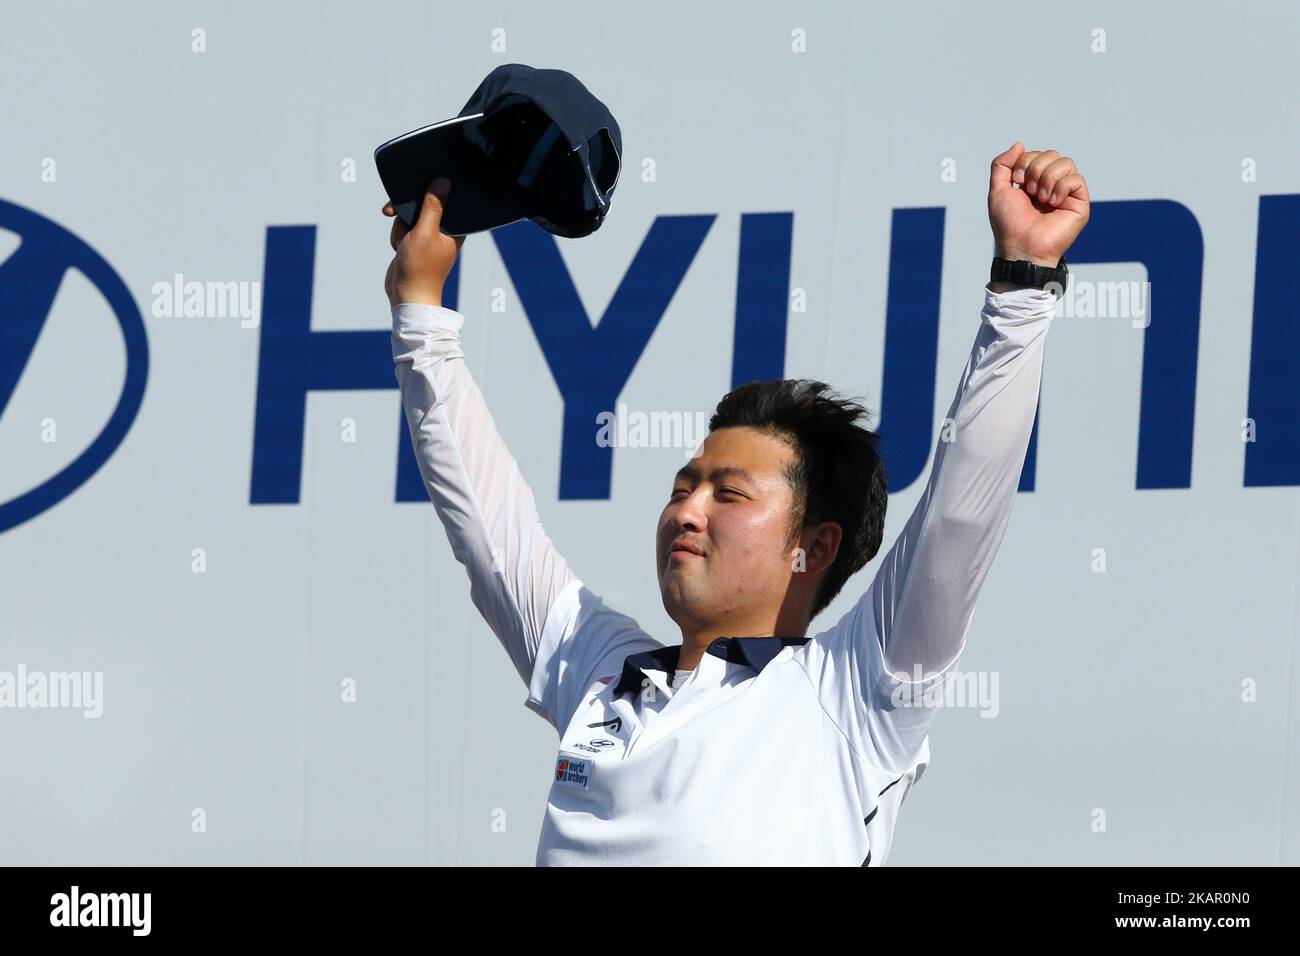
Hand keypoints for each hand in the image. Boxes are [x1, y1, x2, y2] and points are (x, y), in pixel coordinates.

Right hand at [382, 177, 465, 306]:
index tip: (414, 194)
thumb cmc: (420, 268)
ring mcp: (428, 237)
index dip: (427, 193)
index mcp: (455, 228)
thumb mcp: (425, 232)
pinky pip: (403, 229)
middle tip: (392, 213)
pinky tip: (398, 249)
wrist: (406, 295)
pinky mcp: (416, 242)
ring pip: (409, 217)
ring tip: (402, 244)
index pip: (444, 199)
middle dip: (406, 215)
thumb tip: (443, 182)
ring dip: (400, 229)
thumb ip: (432, 207)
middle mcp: (444, 231)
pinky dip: (397, 237)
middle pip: (422, 206)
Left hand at [987, 142, 1089, 268]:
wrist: (1020, 247)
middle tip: (1029, 191)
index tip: (1017, 181)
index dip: (1025, 161)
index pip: (1037, 154)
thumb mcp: (998, 190)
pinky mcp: (1079, 203)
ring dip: (1048, 178)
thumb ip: (1002, 165)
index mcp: (1034, 181)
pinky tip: (1053, 203)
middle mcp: (1051, 185)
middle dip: (1036, 169)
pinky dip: (1061, 188)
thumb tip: (1019, 144)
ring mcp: (1066, 193)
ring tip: (1041, 198)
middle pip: (1052, 154)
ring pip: (1066, 162)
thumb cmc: (1009, 224)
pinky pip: (1077, 179)